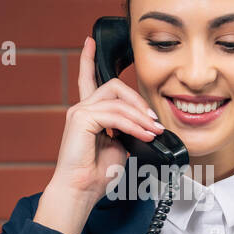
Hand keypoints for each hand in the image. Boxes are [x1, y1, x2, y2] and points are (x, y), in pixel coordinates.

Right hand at [33, 35, 165, 233]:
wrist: (81, 191)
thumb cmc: (96, 176)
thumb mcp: (120, 148)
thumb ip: (129, 130)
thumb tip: (148, 126)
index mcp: (88, 114)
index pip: (87, 79)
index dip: (88, 59)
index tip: (90, 41)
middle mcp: (81, 109)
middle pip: (115, 87)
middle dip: (139, 101)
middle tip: (154, 122)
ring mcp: (79, 112)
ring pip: (117, 100)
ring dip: (140, 116)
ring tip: (153, 132)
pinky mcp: (80, 119)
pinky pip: (114, 115)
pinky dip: (133, 125)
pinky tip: (143, 135)